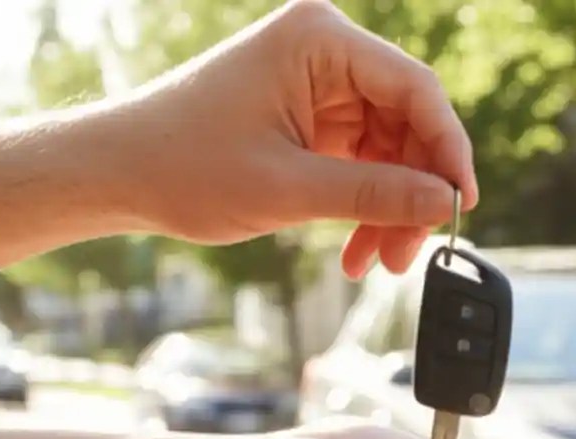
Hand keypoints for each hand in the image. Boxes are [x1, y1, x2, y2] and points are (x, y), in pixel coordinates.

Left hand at [106, 0, 474, 276]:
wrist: (115, 174)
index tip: (460, 204)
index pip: (414, 89)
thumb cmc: (181, 165)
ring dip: (389, 209)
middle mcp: (324, 52)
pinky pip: (362, 162)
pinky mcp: (311, 116)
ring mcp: (319, 84)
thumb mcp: (289, 189)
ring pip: (389, 150)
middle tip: (408, 251)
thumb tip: (444, 203)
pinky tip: (355, 249)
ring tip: (377, 261)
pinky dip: (364, 207)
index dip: (447, 150)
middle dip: (412, 193)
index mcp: (319, 40)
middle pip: (407, 123)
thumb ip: (376, 194)